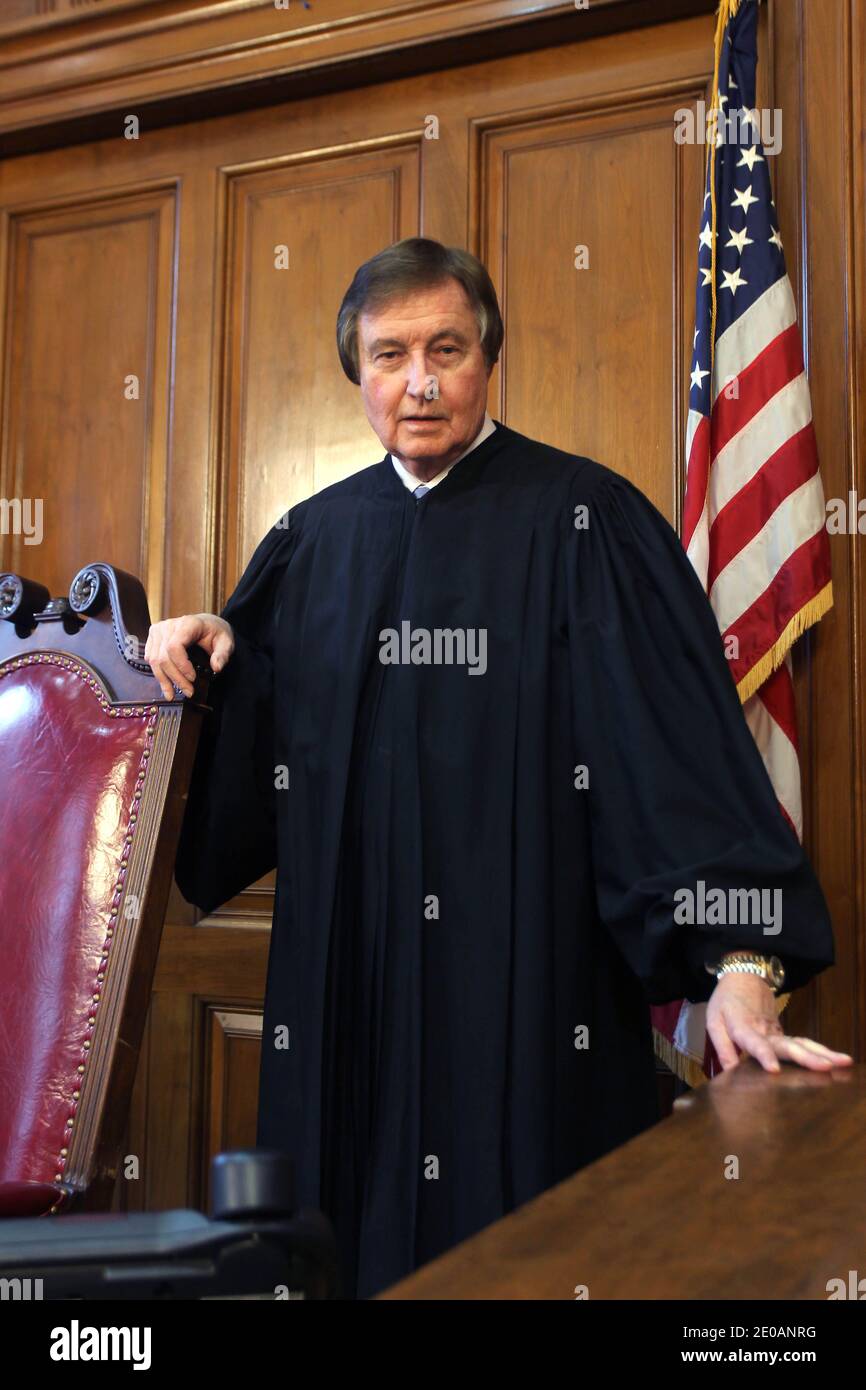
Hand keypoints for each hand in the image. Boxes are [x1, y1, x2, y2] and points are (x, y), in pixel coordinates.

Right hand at [144, 612, 234, 699]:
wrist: (207, 624)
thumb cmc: (216, 632)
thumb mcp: (226, 642)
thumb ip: (223, 654)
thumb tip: (217, 667)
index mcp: (187, 623)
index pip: (174, 646)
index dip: (181, 665)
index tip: (193, 678)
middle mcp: (169, 625)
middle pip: (163, 656)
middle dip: (175, 678)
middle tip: (188, 692)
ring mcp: (158, 630)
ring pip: (154, 660)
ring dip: (164, 680)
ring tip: (173, 694)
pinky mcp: (153, 638)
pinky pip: (150, 659)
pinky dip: (158, 674)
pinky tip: (166, 685)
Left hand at [706, 972, 853, 1073]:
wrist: (744, 977)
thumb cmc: (726, 1001)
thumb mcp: (714, 1021)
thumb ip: (722, 1048)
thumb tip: (728, 1073)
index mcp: (744, 1027)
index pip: (754, 1042)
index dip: (764, 1055)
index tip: (774, 1069)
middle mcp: (765, 1030)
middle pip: (787, 1045)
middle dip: (807, 1058)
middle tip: (825, 1067)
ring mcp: (778, 1031)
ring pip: (802, 1043)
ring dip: (822, 1053)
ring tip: (842, 1062)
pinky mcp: (785, 1033)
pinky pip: (804, 1044)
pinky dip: (821, 1052)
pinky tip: (837, 1060)